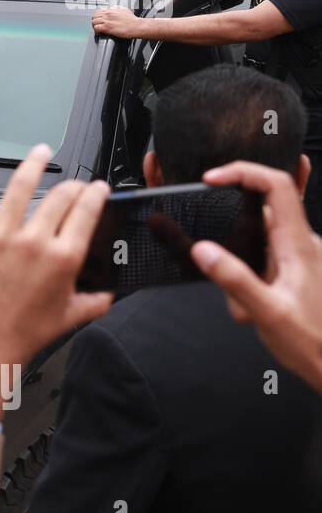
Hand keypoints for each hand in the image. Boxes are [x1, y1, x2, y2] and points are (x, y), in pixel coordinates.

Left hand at [0, 145, 111, 416]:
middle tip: (72, 185)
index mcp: (63, 258)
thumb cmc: (24, 333)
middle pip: (59, 196)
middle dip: (71, 185)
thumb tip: (111, 292)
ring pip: (20, 186)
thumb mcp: (71, 317)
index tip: (97, 188)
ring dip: (33, 163)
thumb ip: (96, 300)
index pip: (87, 210)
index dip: (95, 193)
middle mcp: (33, 241)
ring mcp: (0, 235)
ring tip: (40, 152)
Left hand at [90, 5, 145, 38]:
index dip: (97, 16)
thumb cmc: (132, 20)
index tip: (98, 19)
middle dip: (95, 21)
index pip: (98, 11)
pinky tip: (99, 32)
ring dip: (95, 25)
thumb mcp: (124, 10)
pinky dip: (96, 30)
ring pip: (94, 22)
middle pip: (94, 16)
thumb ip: (117, 8)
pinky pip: (96, 28)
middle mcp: (108, 14)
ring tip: (98, 28)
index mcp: (111, 10)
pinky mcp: (107, 28)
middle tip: (97, 24)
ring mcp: (107, 21)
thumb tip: (113, 7)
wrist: (136, 26)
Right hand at [191, 161, 321, 394]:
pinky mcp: (296, 268)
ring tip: (248, 308)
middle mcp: (303, 243)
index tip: (212, 178)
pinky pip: (264, 257)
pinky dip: (250, 275)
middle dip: (232, 235)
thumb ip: (233, 279)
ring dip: (242, 265)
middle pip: (261, 209)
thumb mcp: (267, 313)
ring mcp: (301, 255)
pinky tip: (252, 308)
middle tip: (222, 267)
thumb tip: (202, 250)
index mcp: (298, 244)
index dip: (244, 171)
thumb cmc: (313, 341)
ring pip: (259, 238)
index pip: (276, 185)